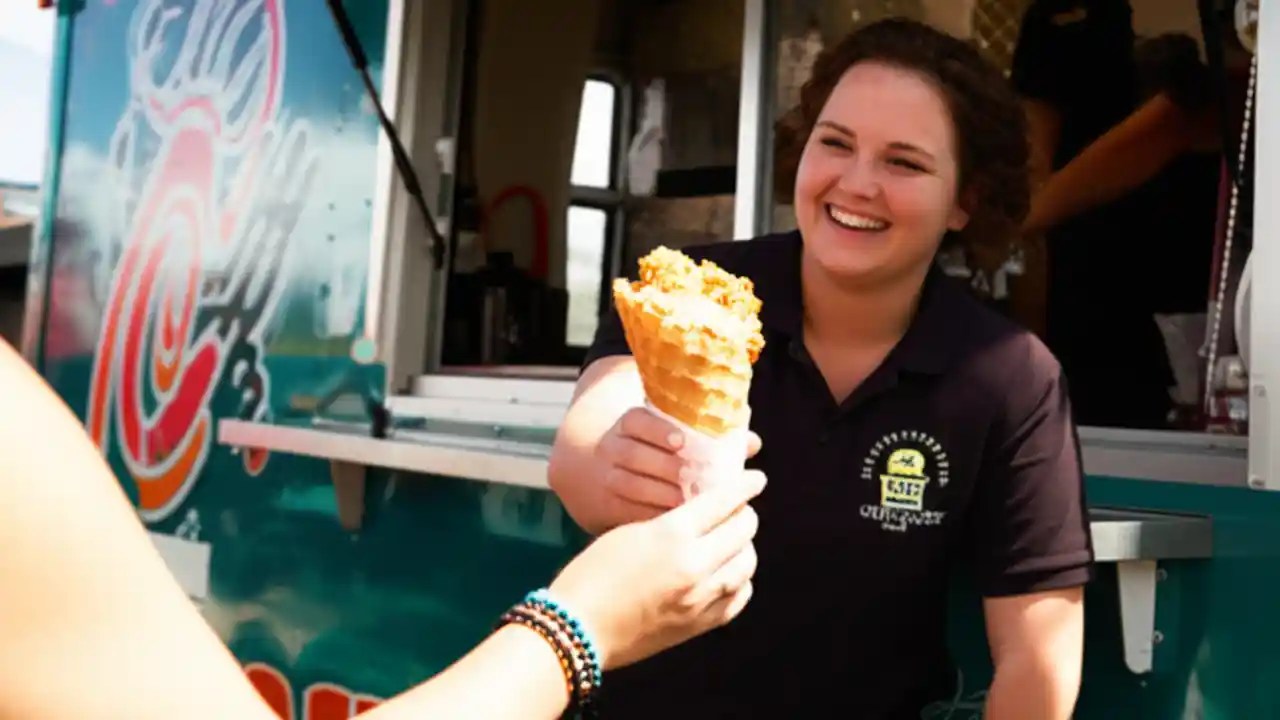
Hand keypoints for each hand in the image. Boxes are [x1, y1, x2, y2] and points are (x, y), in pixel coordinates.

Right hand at [548, 469, 765, 669]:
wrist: (579, 627)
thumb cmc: (592, 573)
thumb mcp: (628, 533)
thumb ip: (669, 524)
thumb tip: (700, 517)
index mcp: (672, 534)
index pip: (722, 502)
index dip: (743, 487)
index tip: (755, 479)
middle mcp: (694, 565)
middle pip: (741, 531)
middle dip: (745, 516)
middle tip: (739, 511)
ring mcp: (701, 598)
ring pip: (746, 565)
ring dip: (745, 548)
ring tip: (734, 542)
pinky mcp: (700, 624)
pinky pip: (738, 598)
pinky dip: (740, 581)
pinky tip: (730, 574)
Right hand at [596, 407, 761, 524]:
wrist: (602, 477)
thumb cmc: (655, 455)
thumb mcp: (671, 438)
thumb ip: (711, 439)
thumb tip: (751, 442)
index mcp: (630, 425)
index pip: (637, 419)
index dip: (658, 429)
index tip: (681, 441)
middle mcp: (611, 447)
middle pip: (634, 454)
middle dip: (666, 468)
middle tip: (695, 480)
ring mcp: (605, 476)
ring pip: (630, 484)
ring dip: (661, 494)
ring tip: (689, 504)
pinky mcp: (604, 504)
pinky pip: (625, 510)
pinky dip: (650, 516)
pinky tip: (673, 524)